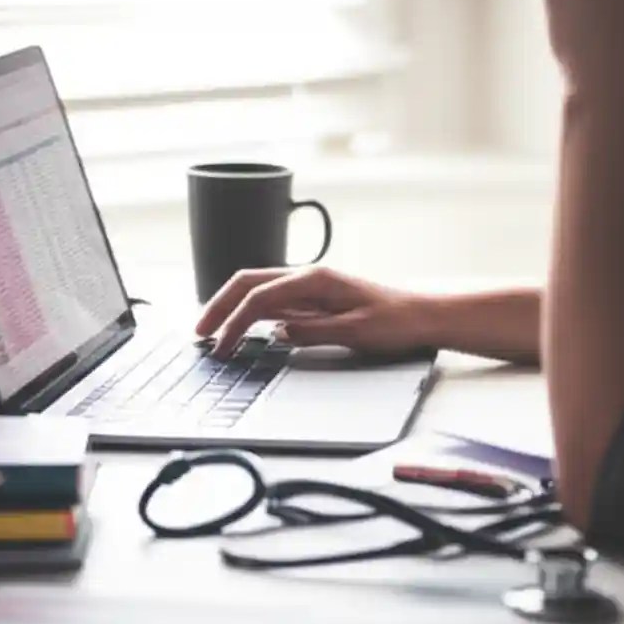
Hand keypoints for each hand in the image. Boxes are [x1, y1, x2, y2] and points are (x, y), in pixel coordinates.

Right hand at [195, 267, 432, 357]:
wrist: (423, 317)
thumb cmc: (396, 322)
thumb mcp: (355, 332)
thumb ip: (313, 330)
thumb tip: (277, 332)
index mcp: (315, 279)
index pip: (260, 297)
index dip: (235, 321)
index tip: (221, 346)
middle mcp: (308, 277)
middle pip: (249, 283)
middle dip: (219, 306)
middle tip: (199, 332)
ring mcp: (310, 287)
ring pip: (257, 289)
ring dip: (232, 308)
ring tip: (212, 331)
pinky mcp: (315, 299)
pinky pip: (273, 301)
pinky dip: (251, 312)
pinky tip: (243, 328)